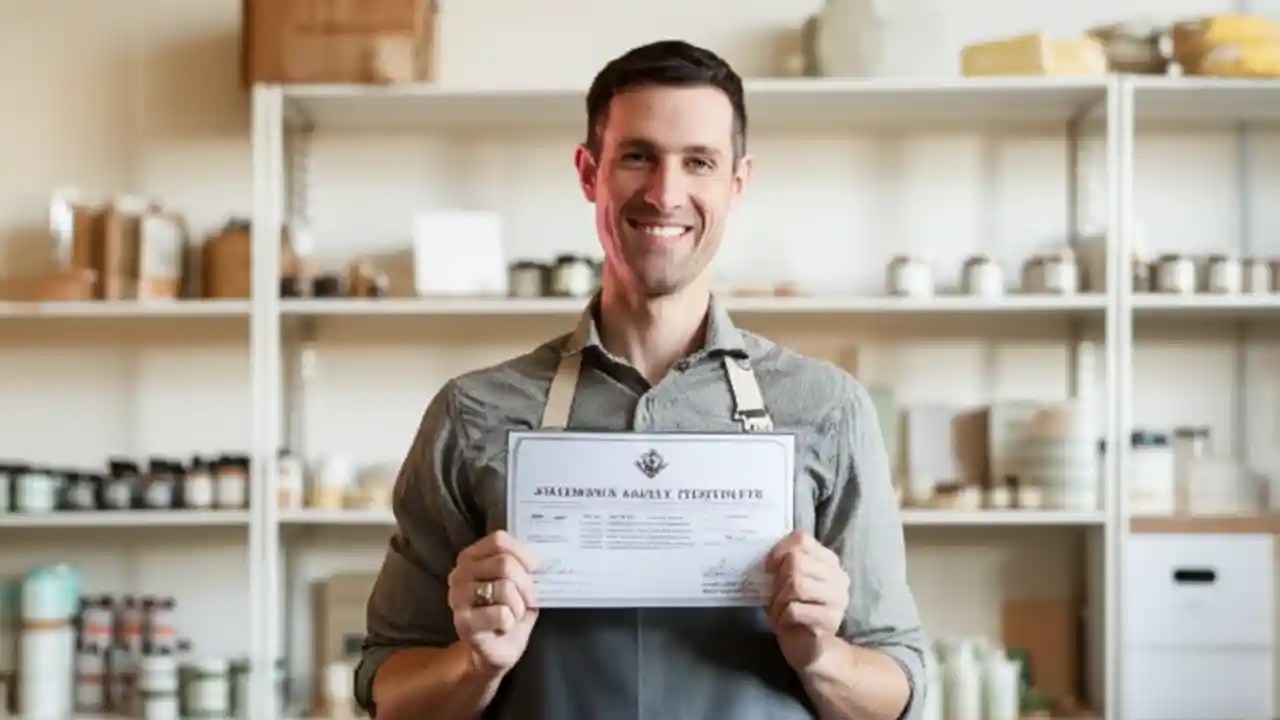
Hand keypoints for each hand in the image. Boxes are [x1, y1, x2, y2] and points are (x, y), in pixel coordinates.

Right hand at [447, 530, 539, 677]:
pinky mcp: (463, 622)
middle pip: (504, 563)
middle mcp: (459, 574)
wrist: (496, 650)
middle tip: (528, 600)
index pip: (499, 540)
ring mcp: (457, 598)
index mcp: (472, 558)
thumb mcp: (518, 584)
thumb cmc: (509, 613)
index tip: (535, 569)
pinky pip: (500, 613)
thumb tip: (541, 559)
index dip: (523, 553)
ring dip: (518, 606)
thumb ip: (523, 567)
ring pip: (504, 588)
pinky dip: (511, 622)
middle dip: (526, 585)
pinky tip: (503, 627)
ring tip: (513, 615)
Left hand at [765, 531, 849, 671]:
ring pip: (796, 584)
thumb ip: (783, 564)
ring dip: (778, 600)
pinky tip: (784, 623)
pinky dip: (781, 617)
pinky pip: (795, 610)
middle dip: (777, 580)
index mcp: (829, 562)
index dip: (779, 550)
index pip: (802, 539)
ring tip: (778, 610)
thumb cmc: (796, 612)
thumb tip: (765, 558)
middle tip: (774, 596)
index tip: (769, 567)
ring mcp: (838, 599)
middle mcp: (838, 577)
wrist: (811, 650)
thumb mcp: (788, 582)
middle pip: (797, 561)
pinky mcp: (829, 621)